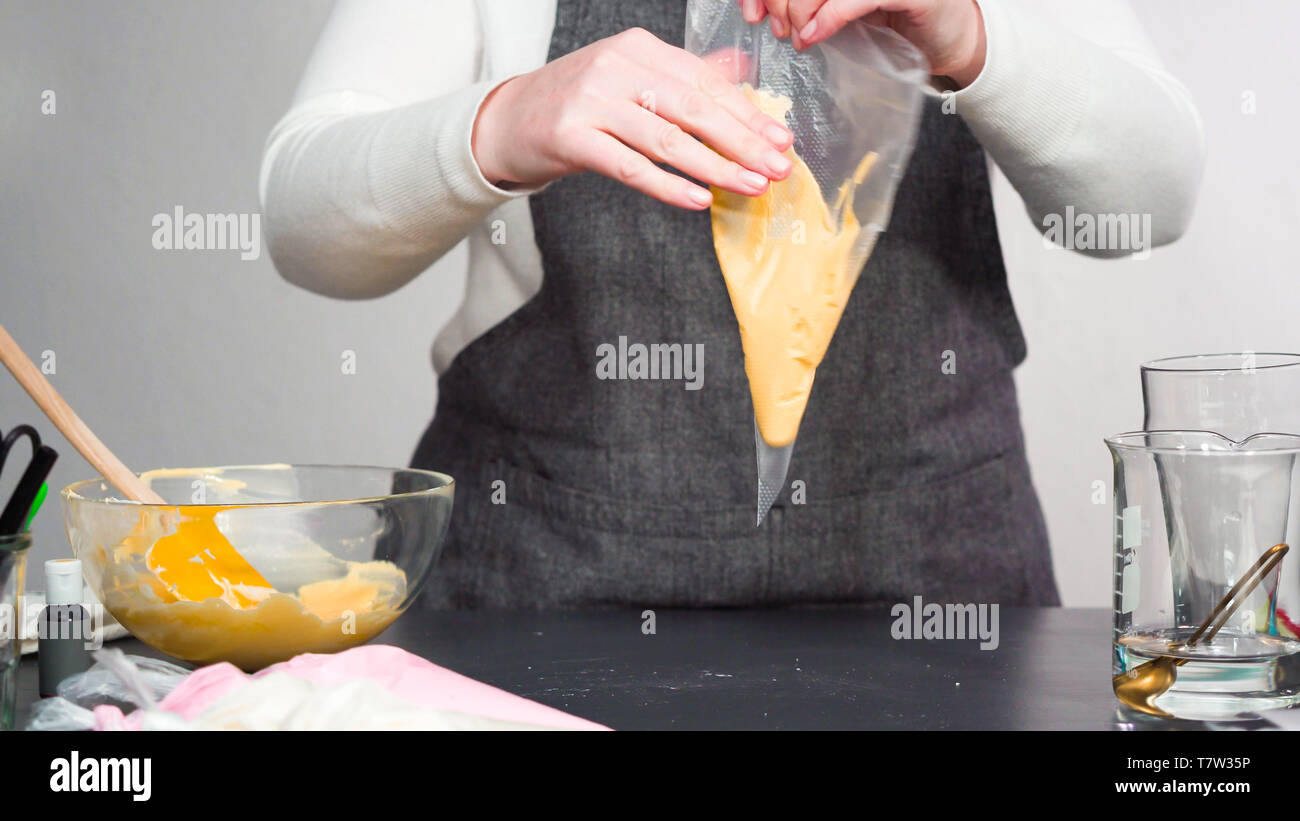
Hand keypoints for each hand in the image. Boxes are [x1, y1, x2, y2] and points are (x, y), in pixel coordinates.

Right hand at [472, 27, 794, 209]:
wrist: (507, 120)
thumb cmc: (578, 103)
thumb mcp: (630, 76)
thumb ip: (683, 74)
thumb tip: (740, 69)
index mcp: (638, 48)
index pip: (704, 82)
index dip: (747, 113)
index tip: (781, 139)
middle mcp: (616, 67)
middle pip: (693, 108)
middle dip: (742, 141)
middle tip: (778, 168)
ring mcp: (591, 101)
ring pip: (666, 138)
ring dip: (715, 166)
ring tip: (750, 186)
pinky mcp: (571, 137)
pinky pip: (629, 166)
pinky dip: (667, 184)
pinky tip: (698, 199)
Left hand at [741, 0, 986, 86]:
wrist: (947, 36)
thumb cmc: (892, 18)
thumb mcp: (839, 5)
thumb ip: (806, 2)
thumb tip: (761, 8)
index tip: (753, 12)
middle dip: (780, 0)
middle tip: (779, 29)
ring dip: (800, 11)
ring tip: (798, 37)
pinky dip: (827, 19)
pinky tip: (812, 38)